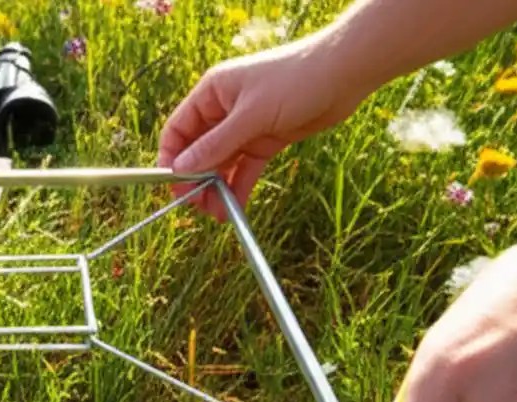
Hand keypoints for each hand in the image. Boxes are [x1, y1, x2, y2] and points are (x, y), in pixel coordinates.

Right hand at [157, 35, 369, 216]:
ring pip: (222, 163)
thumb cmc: (295, 80)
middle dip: (195, 179)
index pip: (178, 130)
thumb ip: (216, 144)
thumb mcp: (252, 115)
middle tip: (196, 206)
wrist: (345, 73)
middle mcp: (224, 110)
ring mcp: (245, 126)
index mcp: (212, 93)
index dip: (172, 159)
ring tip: (216, 214)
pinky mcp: (266, 139)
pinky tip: (235, 207)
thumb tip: (181, 168)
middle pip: (198, 150)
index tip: (173, 187)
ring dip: (216, 188)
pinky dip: (239, 186)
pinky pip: (245, 168)